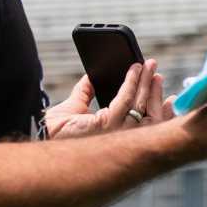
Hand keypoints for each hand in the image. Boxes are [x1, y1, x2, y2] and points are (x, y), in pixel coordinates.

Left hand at [44, 58, 174, 138]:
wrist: (37, 137)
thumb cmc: (53, 132)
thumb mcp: (73, 109)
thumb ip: (84, 93)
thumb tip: (91, 77)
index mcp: (115, 140)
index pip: (146, 127)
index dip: (161, 111)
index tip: (169, 97)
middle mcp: (120, 141)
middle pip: (149, 116)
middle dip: (155, 91)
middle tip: (155, 70)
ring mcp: (116, 135)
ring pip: (140, 106)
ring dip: (146, 83)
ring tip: (147, 65)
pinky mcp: (107, 126)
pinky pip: (125, 100)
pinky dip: (131, 83)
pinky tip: (132, 70)